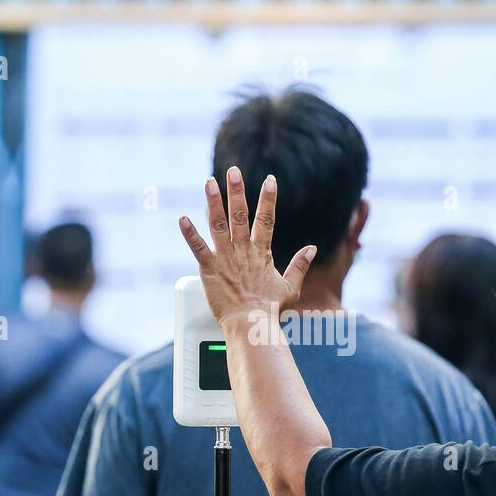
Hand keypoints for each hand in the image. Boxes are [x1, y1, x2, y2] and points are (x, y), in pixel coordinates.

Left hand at [178, 167, 316, 326]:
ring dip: (213, 203)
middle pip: (240, 215)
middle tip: (233, 171)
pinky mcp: (210, 269)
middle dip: (237, 191)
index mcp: (262, 252)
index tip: (270, 180)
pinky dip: (190, 234)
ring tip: (209, 183)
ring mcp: (225, 258)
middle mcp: (243, 250)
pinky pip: (198, 248)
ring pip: (219, 225)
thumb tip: (313, 248)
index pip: (266, 219)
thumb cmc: (270, 310)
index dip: (268, 199)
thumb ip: (300, 266)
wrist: (251, 324)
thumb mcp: (290, 287)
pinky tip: (182, 219)